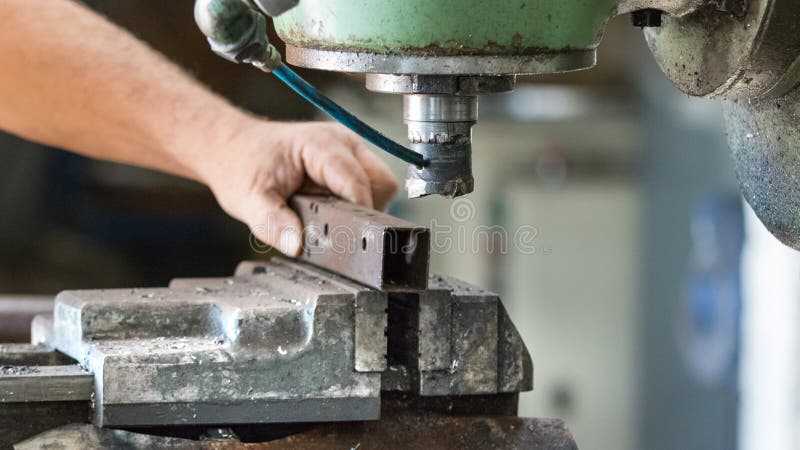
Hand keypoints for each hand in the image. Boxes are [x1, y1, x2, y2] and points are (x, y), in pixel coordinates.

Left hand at [192, 115, 398, 256]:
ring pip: (382, 185)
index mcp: (321, 144)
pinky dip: (359, 205)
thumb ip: (272, 223)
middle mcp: (343, 143)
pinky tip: (333, 212)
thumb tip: (295, 245)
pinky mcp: (350, 162)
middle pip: (381, 182)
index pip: (357, 181)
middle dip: (367, 212)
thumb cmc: (241, 165)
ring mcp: (349, 151)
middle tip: (340, 232)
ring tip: (332, 220)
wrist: (233, 148)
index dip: (359, 213)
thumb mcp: (248, 199)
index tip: (350, 239)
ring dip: (365, 209)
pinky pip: (371, 186)